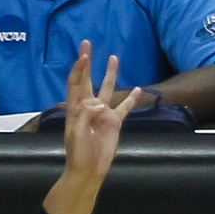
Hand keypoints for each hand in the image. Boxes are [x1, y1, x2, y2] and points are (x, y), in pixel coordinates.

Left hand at [60, 40, 141, 183]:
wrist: (89, 170)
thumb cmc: (78, 152)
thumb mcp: (76, 133)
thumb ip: (85, 115)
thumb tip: (98, 103)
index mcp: (76, 107)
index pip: (77, 82)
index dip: (80, 68)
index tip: (85, 55)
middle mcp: (89, 106)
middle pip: (89, 79)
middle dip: (88, 62)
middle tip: (88, 43)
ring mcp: (103, 113)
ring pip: (108, 89)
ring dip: (110, 74)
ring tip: (114, 58)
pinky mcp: (114, 122)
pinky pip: (124, 108)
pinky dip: (131, 99)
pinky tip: (138, 90)